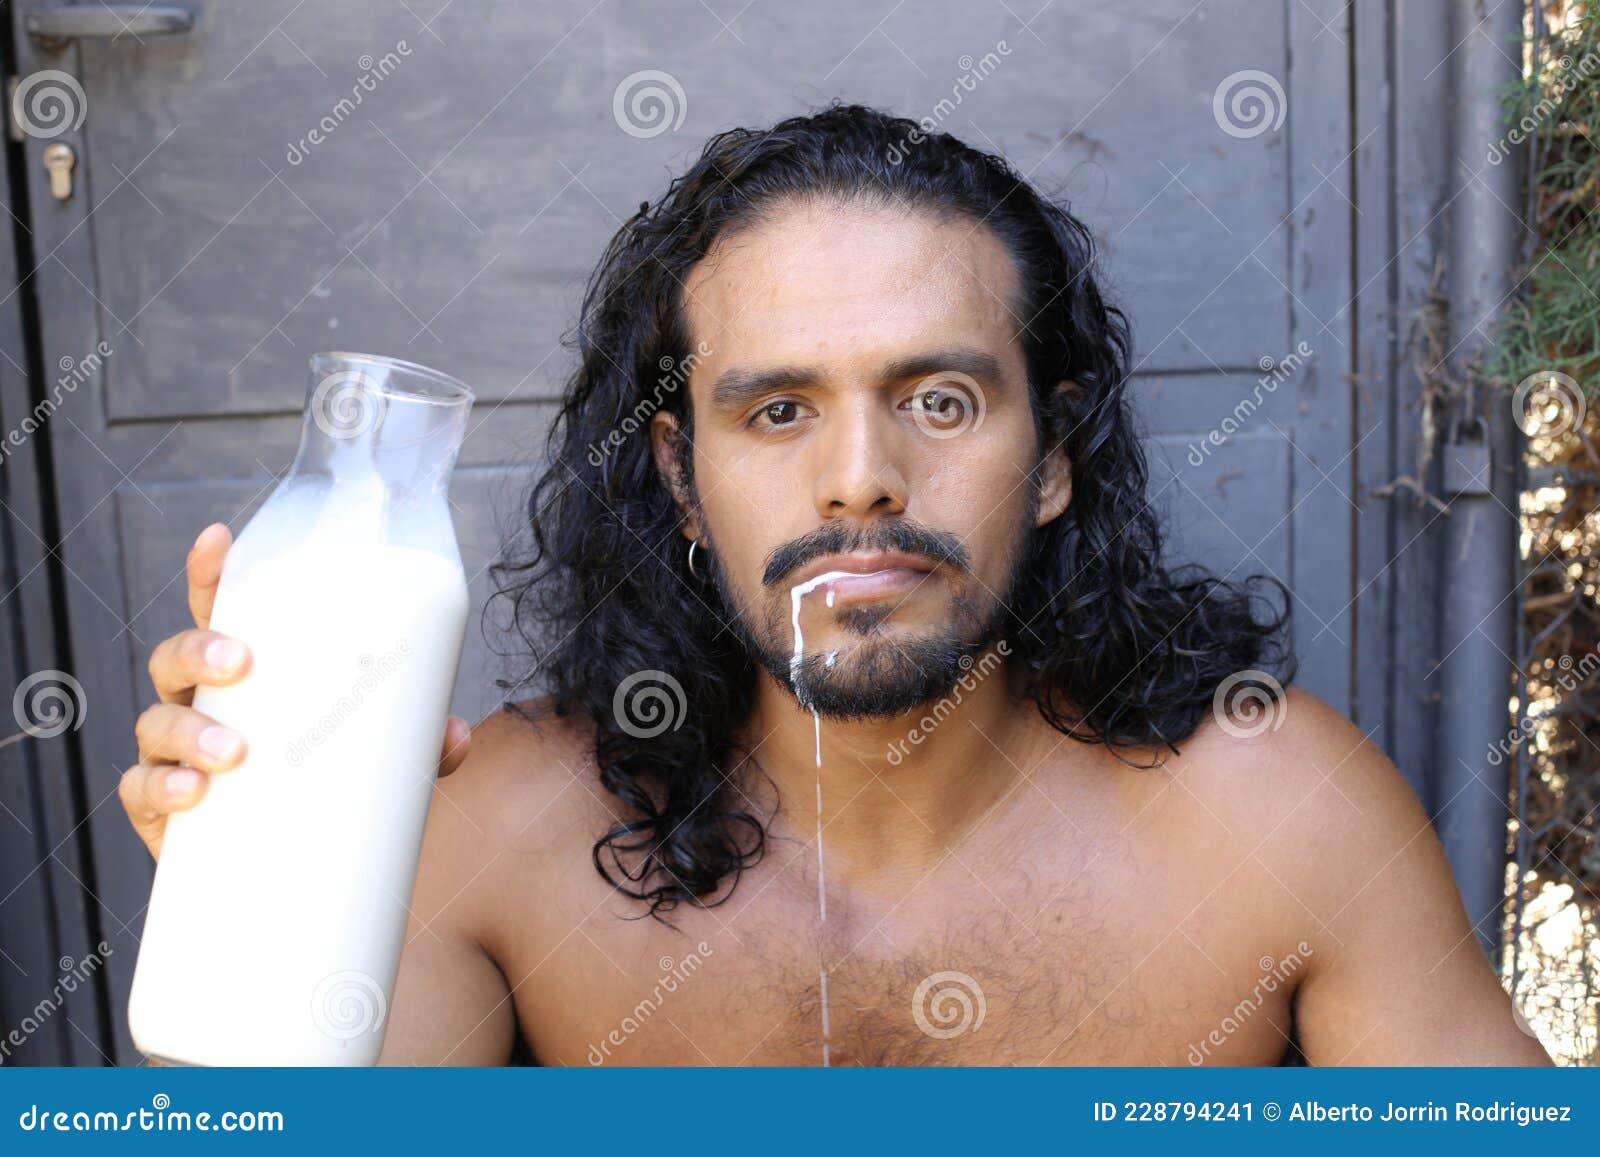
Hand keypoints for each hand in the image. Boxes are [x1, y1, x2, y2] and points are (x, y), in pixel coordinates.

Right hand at [118, 522, 471, 858]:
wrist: (295, 870)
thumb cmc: (329, 787)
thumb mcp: (380, 759)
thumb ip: (417, 744)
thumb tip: (456, 734)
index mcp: (248, 674)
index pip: (222, 611)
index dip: (212, 573)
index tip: (218, 539)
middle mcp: (201, 704)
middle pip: (176, 657)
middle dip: (199, 651)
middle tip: (241, 663)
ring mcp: (175, 756)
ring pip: (155, 723)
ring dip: (187, 731)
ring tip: (232, 752)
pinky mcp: (161, 811)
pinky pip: (140, 791)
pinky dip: (160, 789)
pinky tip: (190, 794)